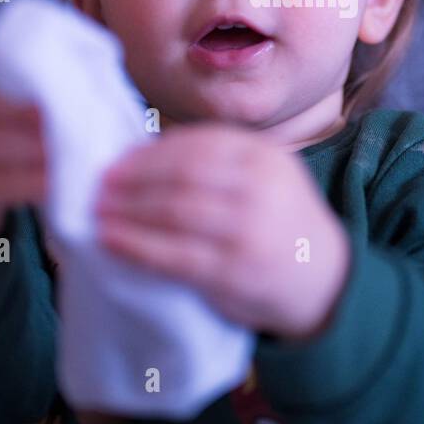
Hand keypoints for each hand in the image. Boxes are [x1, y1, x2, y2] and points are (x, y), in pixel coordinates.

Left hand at [94, 124, 350, 341]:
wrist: (324, 278)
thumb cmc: (279, 222)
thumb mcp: (263, 176)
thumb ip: (217, 163)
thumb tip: (138, 156)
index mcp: (264, 156)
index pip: (195, 145)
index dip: (149, 152)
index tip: (116, 160)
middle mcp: (259, 187)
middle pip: (181, 175)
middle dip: (133, 180)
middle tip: (99, 185)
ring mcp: (248, 230)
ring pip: (174, 211)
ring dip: (128, 210)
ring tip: (99, 211)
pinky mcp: (235, 271)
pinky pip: (175, 255)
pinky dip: (136, 246)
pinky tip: (111, 241)